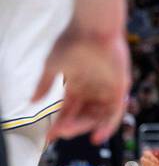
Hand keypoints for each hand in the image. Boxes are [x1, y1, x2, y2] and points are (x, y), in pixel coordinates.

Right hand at [33, 25, 130, 143]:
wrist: (92, 28)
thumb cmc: (72, 42)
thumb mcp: (52, 66)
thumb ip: (43, 85)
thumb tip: (32, 101)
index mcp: (77, 85)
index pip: (69, 110)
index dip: (60, 123)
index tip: (49, 137)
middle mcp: (93, 89)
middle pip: (83, 116)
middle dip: (71, 126)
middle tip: (60, 133)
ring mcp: (106, 89)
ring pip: (97, 116)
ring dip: (85, 127)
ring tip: (71, 132)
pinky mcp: (120, 88)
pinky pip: (115, 112)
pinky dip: (108, 126)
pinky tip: (97, 135)